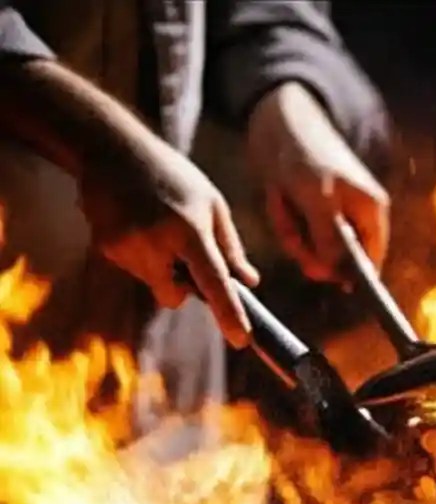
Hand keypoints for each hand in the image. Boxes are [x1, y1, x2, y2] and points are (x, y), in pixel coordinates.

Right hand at [78, 137, 259, 347]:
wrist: (113, 150)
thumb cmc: (174, 175)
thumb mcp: (212, 203)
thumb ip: (230, 246)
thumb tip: (249, 282)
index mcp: (189, 229)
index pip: (214, 282)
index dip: (229, 313)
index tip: (241, 340)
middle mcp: (155, 242)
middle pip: (174, 296)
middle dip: (182, 287)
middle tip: (183, 254)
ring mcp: (125, 247)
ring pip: (152, 283)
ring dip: (160, 269)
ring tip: (157, 226)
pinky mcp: (104, 247)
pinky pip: (133, 269)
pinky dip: (140, 257)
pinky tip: (137, 224)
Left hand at [247, 82, 388, 282]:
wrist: (278, 121)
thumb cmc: (305, 156)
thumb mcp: (318, 201)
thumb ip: (329, 240)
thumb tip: (336, 273)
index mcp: (372, 210)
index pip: (373, 259)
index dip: (354, 275)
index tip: (331, 282)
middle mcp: (356, 215)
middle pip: (337, 258)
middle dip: (310, 247)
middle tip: (292, 232)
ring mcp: (331, 213)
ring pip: (311, 246)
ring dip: (291, 231)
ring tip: (281, 201)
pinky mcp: (309, 209)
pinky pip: (296, 231)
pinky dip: (283, 220)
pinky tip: (277, 198)